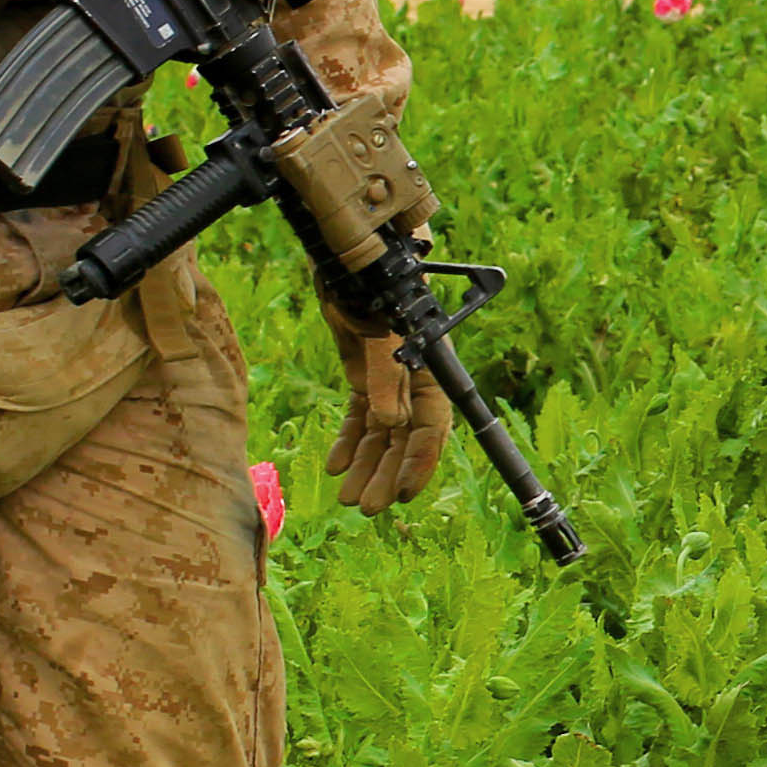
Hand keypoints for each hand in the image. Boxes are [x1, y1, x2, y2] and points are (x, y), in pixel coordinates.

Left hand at [323, 303, 451, 510]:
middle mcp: (412, 380)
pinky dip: (349, 439)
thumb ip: (386, 381)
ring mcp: (388, 377)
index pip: (431, 428)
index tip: (402, 495)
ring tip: (346, 496)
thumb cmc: (370, 291)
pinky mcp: (364, 372)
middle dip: (386, 473)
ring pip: (381, 431)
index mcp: (428, 372)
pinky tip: (335, 464)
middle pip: (404, 438)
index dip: (419, 463)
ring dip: (366, 464)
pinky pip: (360, 414)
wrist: (346, 259)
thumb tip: (391, 425)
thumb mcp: (380, 336)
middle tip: (366, 507)